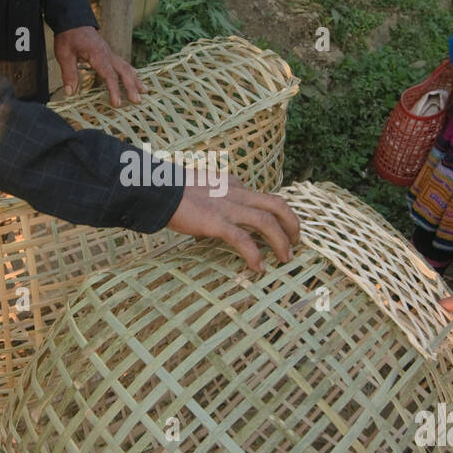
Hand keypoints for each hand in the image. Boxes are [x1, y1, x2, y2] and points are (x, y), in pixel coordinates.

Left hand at [54, 27, 144, 106]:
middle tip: (137, 101)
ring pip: (126, 67)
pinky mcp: (108, 52)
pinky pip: (122, 63)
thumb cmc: (68, 36)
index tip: (117, 103)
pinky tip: (136, 75)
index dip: (114, 90)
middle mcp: (107, 54)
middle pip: (123, 71)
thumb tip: (70, 93)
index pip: (109, 75)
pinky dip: (131, 71)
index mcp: (97, 55)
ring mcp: (109, 52)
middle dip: (131, 86)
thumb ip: (69, 73)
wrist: (72, 20)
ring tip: (145, 91)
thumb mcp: (64, 54)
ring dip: (135, 79)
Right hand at [168, 174, 300, 272]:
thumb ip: (214, 197)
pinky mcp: (216, 222)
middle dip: (292, 223)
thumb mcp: (200, 187)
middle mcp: (236, 193)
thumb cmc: (172, 190)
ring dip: (281, 241)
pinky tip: (258, 267)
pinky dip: (254, 254)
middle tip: (296, 241)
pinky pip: (242, 240)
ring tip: (285, 257)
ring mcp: (227, 207)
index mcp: (232, 184)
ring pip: (267, 222)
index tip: (281, 227)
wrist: (156, 189)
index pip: (262, 196)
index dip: (277, 213)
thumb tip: (214, 215)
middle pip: (277, 204)